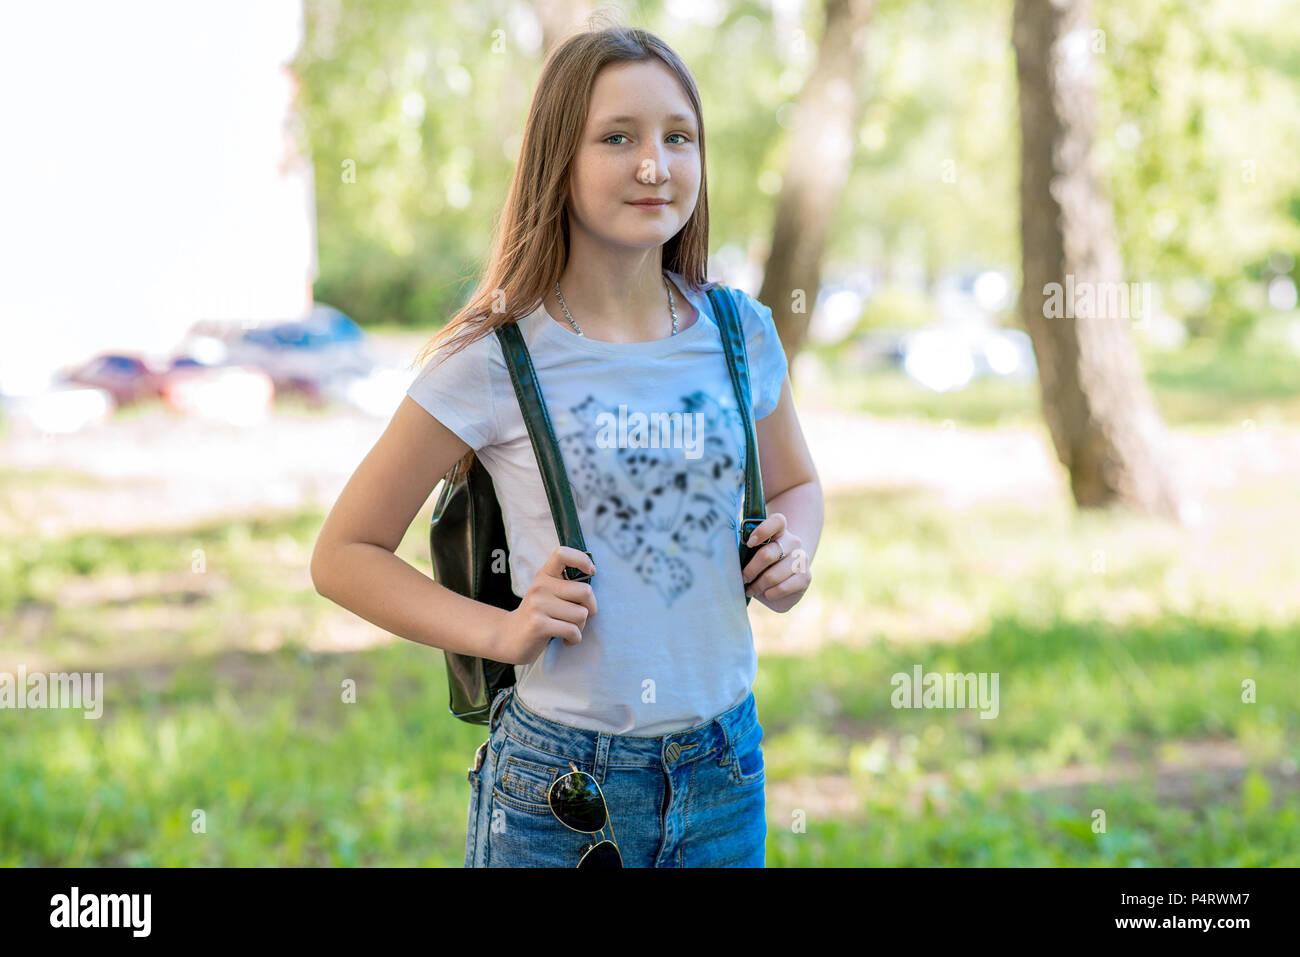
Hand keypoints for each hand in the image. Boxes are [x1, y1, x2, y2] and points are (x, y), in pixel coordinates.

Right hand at [491, 546, 596, 664]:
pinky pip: (573, 631)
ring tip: (567, 628)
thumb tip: (592, 577)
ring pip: (582, 614)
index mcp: (544, 575)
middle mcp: (540, 587)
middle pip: (585, 591)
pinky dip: (574, 639)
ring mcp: (538, 605)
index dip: (582, 559)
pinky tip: (565, 639)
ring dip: (580, 626)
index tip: (591, 571)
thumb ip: (567, 586)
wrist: (510, 638)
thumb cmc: (539, 615)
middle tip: (578, 616)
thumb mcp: (548, 593)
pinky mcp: (539, 625)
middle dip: (590, 608)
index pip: (562, 554)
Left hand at [741, 512, 809, 611]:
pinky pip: (783, 587)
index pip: (777, 521)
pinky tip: (766, 593)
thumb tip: (725, 555)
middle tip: (742, 578)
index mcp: (779, 530)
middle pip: (768, 554)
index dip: (763, 531)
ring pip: (773, 575)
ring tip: (751, 589)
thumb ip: (744, 550)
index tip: (748, 543)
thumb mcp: (751, 554)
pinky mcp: (805, 576)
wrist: (783, 580)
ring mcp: (801, 558)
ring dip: (758, 585)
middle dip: (750, 570)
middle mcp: (793, 542)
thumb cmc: (760, 564)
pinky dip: (770, 593)